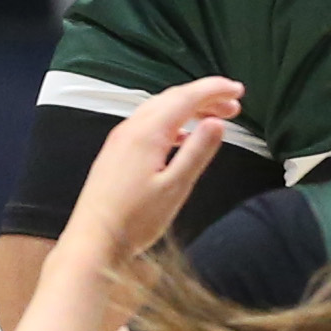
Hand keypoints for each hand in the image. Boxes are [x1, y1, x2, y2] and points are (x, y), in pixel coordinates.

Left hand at [59, 79, 243, 266]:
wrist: (93, 240)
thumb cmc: (135, 219)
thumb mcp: (174, 189)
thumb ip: (197, 153)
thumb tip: (217, 123)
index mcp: (148, 131)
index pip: (186, 97)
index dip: (214, 89)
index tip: (238, 90)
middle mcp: (132, 126)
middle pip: (173, 98)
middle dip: (205, 97)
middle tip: (233, 105)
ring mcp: (121, 137)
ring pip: (160, 108)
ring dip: (188, 107)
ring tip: (213, 118)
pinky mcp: (116, 150)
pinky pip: (149, 122)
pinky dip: (172, 121)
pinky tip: (182, 138)